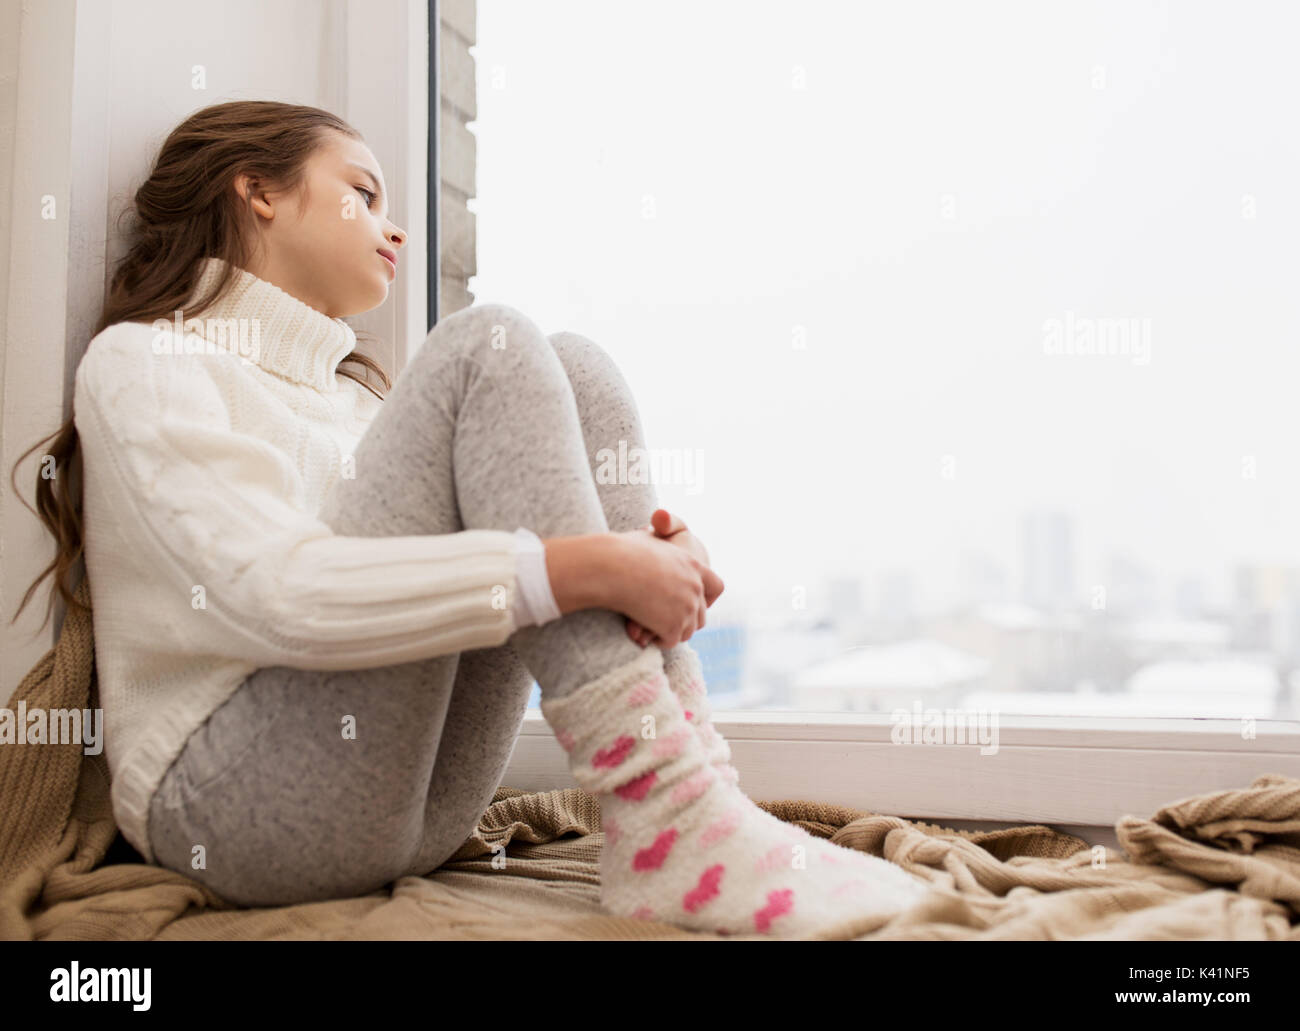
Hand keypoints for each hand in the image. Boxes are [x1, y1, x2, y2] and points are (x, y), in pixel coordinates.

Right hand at [626, 509, 723, 647]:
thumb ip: (659, 546)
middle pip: (701, 616)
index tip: (692, 604)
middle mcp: (695, 587)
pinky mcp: (673, 625)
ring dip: (670, 633)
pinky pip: (670, 642)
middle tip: (663, 622)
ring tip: (651, 628)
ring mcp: (686, 608)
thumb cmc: (623, 550)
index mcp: (693, 565)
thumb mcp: (648, 540)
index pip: (716, 587)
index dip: (705, 598)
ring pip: (686, 632)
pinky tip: (643, 632)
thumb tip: (654, 529)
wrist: (612, 567)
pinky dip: (658, 641)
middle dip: (684, 622)